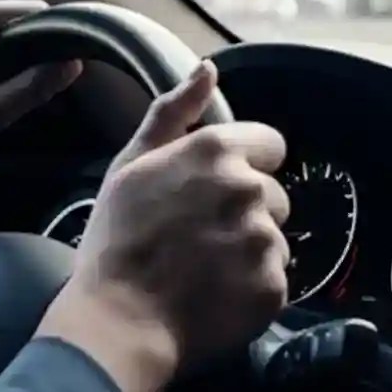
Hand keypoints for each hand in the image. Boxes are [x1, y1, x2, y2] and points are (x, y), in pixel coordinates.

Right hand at [35, 60, 289, 391]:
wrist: (117, 323)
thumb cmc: (117, 242)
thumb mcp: (131, 164)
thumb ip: (173, 111)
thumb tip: (207, 68)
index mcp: (217, 151)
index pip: (270, 144)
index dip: (244, 164)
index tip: (212, 190)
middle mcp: (249, 189)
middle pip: (273, 194)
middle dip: (245, 211)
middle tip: (198, 236)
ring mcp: (264, 240)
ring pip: (273, 237)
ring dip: (248, 251)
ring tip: (204, 269)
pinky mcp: (274, 286)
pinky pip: (274, 279)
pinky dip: (250, 288)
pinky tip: (215, 294)